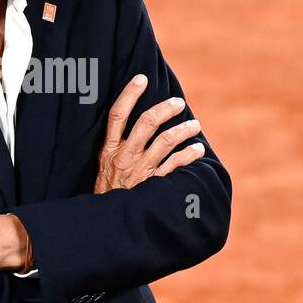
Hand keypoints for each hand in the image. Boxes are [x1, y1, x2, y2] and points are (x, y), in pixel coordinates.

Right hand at [94, 74, 204, 193]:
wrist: (109, 224)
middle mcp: (124, 157)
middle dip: (165, 109)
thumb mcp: (104, 168)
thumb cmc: (108, 194)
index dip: (129, 94)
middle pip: (146, 123)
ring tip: (195, 126)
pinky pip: (176, 165)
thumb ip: (117, 148)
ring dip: (184, 130)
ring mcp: (140, 171)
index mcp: (109, 150)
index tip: (141, 79)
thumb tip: (136, 124)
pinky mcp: (154, 186)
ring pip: (166, 141)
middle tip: (178, 103)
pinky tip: (198, 150)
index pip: (117, 115)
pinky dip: (190, 155)